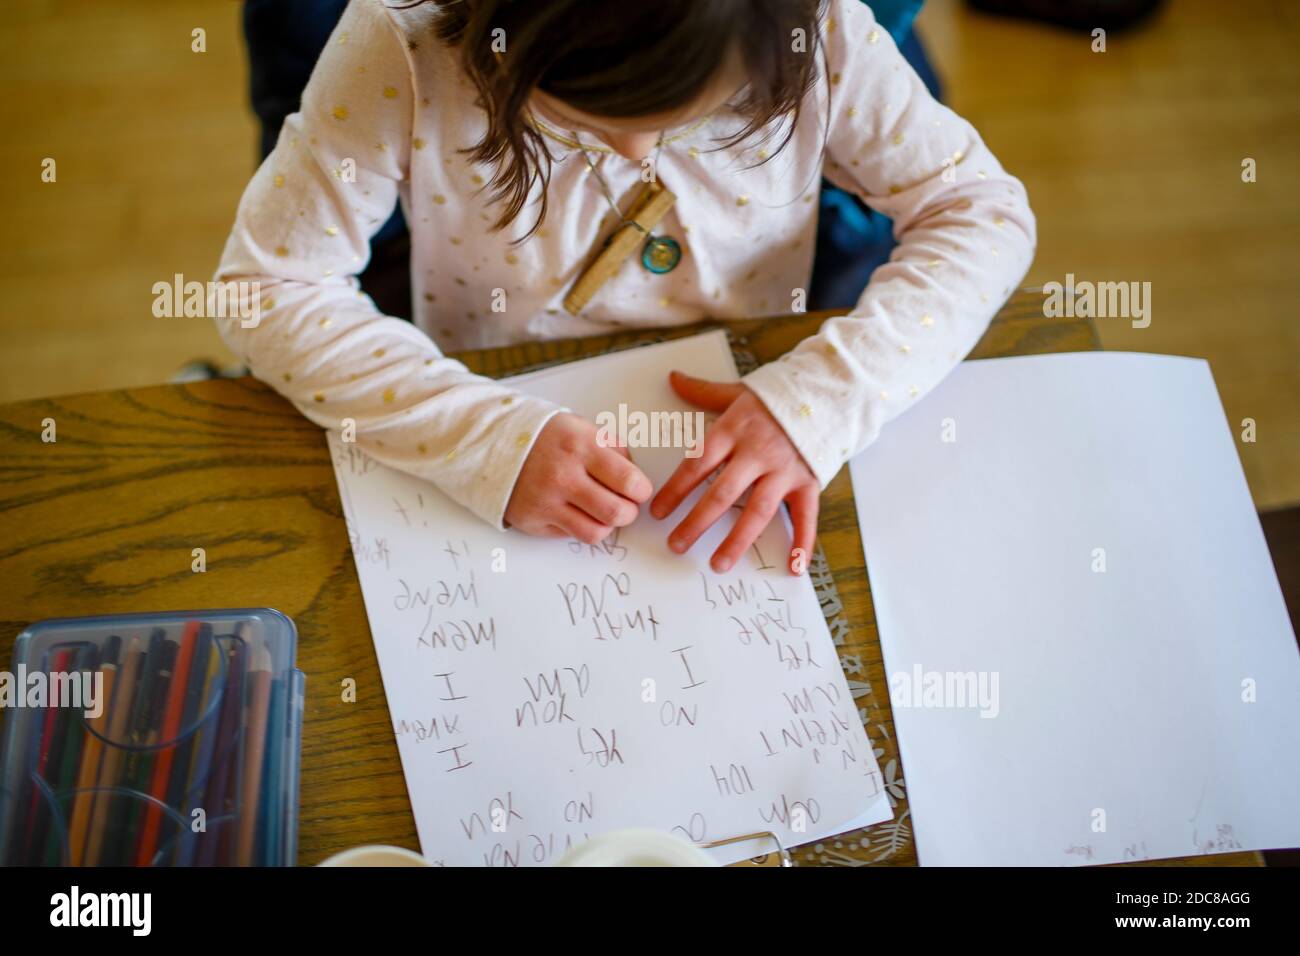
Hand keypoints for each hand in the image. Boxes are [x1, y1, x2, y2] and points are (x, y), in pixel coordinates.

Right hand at [505, 412, 652, 543]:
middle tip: (625, 505)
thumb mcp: (582, 428)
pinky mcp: (533, 521)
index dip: (641, 490)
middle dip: (629, 512)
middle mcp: (563, 476)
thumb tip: (636, 478)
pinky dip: (580, 527)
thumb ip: (612, 449)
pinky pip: (570, 535)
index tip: (638, 490)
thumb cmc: (548, 437)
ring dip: (606, 525)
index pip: (629, 481)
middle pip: (616, 512)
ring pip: (596, 532)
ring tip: (602, 511)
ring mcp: (546, 501)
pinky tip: (576, 511)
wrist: (494, 444)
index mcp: (581, 446)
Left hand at [650, 371, 817, 574]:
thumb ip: (703, 392)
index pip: (698, 464)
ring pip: (757, 511)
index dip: (676, 489)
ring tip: (718, 565)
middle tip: (676, 546)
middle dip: (697, 523)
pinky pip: (806, 516)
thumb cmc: (777, 397)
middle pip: (722, 494)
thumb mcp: (738, 391)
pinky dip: (802, 543)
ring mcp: (784, 470)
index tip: (658, 512)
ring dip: (737, 541)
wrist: (828, 390)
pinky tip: (793, 568)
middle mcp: (758, 453)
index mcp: (735, 430)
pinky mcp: (809, 481)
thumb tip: (673, 377)